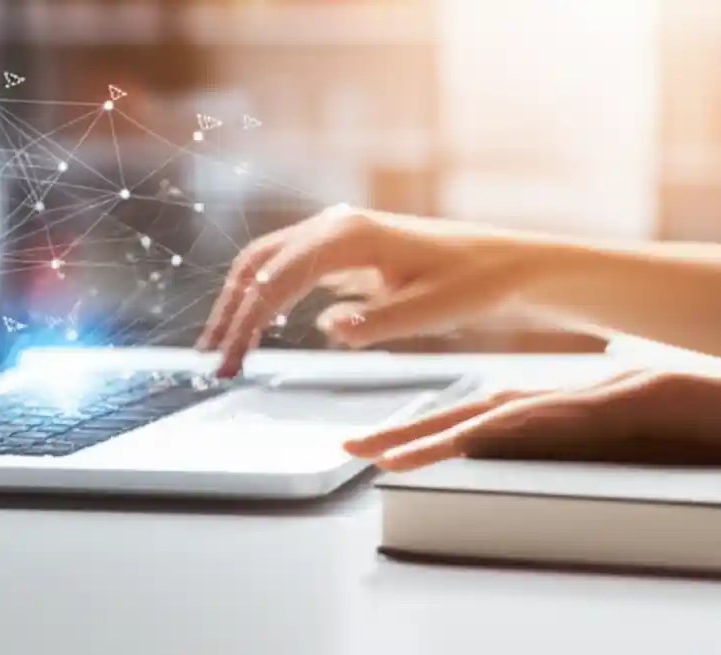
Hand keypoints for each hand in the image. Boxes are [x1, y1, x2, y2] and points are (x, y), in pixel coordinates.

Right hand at [197, 206, 538, 376]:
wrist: (507, 265)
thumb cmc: (476, 284)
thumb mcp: (432, 309)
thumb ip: (378, 321)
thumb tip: (326, 328)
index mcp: (351, 235)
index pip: (278, 279)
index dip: (248, 322)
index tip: (230, 361)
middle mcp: (336, 226)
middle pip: (259, 264)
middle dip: (230, 312)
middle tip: (213, 362)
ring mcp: (338, 234)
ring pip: (268, 263)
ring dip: (241, 303)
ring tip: (223, 348)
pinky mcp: (345, 250)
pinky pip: (289, 268)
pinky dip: (264, 296)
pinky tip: (257, 327)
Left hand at [345, 367, 720, 518]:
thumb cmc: (705, 430)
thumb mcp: (628, 440)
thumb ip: (585, 442)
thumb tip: (546, 449)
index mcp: (563, 407)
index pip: (480, 419)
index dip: (426, 432)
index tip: (378, 448)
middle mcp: (564, 395)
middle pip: (469, 415)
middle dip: (406, 434)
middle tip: (351, 450)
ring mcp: (588, 397)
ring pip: (495, 417)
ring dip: (435, 437)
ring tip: (383, 455)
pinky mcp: (618, 404)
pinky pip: (550, 422)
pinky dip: (505, 432)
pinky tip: (468, 440)